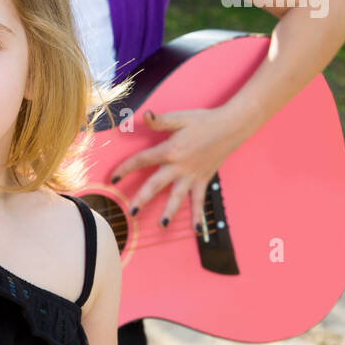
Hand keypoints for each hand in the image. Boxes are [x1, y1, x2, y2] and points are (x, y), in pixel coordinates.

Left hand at [109, 107, 253, 231]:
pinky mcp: (203, 180)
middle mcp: (179, 166)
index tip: (113, 179)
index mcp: (170, 150)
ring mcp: (192, 176)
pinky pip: (200, 200)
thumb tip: (144, 115)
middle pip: (156, 185)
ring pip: (178, 197)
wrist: (231, 127)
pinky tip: (198, 229)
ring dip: (169, 212)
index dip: (125, 169)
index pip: (142, 160)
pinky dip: (199, 215)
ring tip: (161, 226)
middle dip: (142, 199)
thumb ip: (160, 120)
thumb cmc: (203, 121)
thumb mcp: (179, 118)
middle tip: (131, 212)